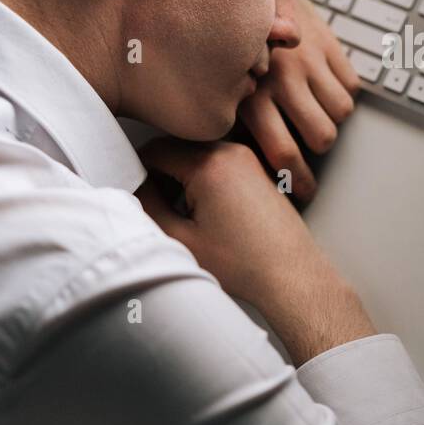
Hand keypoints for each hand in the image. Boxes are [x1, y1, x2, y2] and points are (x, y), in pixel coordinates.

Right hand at [134, 136, 375, 363]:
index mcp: (210, 162)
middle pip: (178, 150)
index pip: (155, 149)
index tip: (132, 193)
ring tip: (181, 216)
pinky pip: (219, 166)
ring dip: (182, 180)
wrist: (291, 275)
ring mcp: (249, 160)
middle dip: (160, 177)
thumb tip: (134, 187)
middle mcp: (232, 152)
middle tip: (155, 208)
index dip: (136, 171)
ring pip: (198, 158)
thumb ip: (148, 206)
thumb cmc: (242, 263)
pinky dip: (204, 183)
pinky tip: (205, 216)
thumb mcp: (180, 238)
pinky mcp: (259, 172)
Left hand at [236, 0, 359, 202]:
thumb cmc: (234, 50)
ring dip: (332, 120)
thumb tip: (257, 170)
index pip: (283, 153)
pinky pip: (353, 87)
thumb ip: (240, 125)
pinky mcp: (330, 45)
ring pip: (341, 114)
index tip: (305, 191)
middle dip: (319, 150)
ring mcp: (310, 61)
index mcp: (252, 95)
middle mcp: (283, 79)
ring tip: (315, 113)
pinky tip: (324, 90)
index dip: (298, 181)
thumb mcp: (225, 88)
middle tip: (311, 149)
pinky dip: (343, 95)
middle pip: (322, 138)